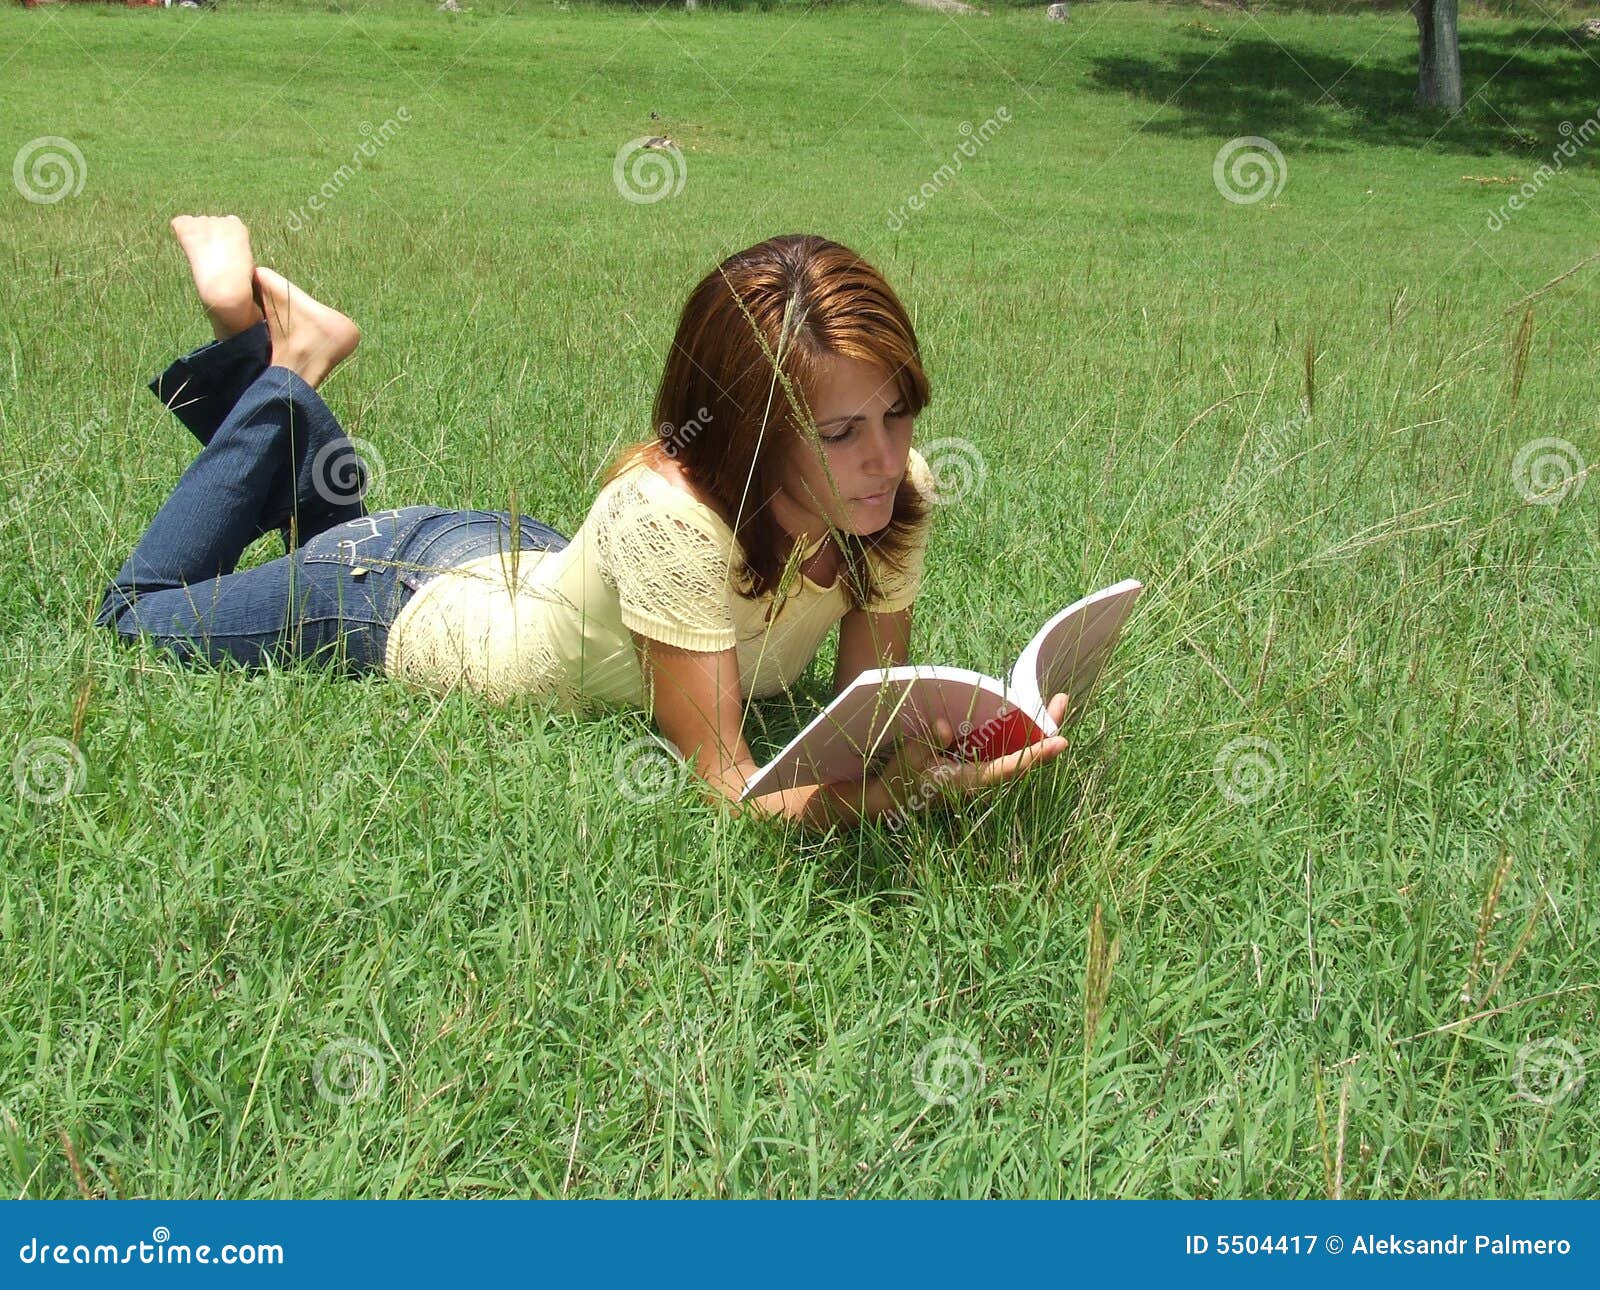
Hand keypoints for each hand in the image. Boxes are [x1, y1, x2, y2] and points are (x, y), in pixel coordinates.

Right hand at [877, 692, 1072, 811]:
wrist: (892, 799)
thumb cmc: (900, 779)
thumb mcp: (908, 758)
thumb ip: (926, 743)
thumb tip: (945, 726)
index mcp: (968, 782)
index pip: (1009, 768)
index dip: (1036, 755)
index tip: (1060, 742)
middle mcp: (983, 781)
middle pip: (1025, 759)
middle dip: (1046, 731)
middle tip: (1063, 700)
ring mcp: (982, 776)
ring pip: (1020, 755)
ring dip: (1038, 731)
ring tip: (1056, 703)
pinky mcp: (978, 769)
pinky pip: (1009, 752)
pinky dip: (1023, 734)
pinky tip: (1031, 716)